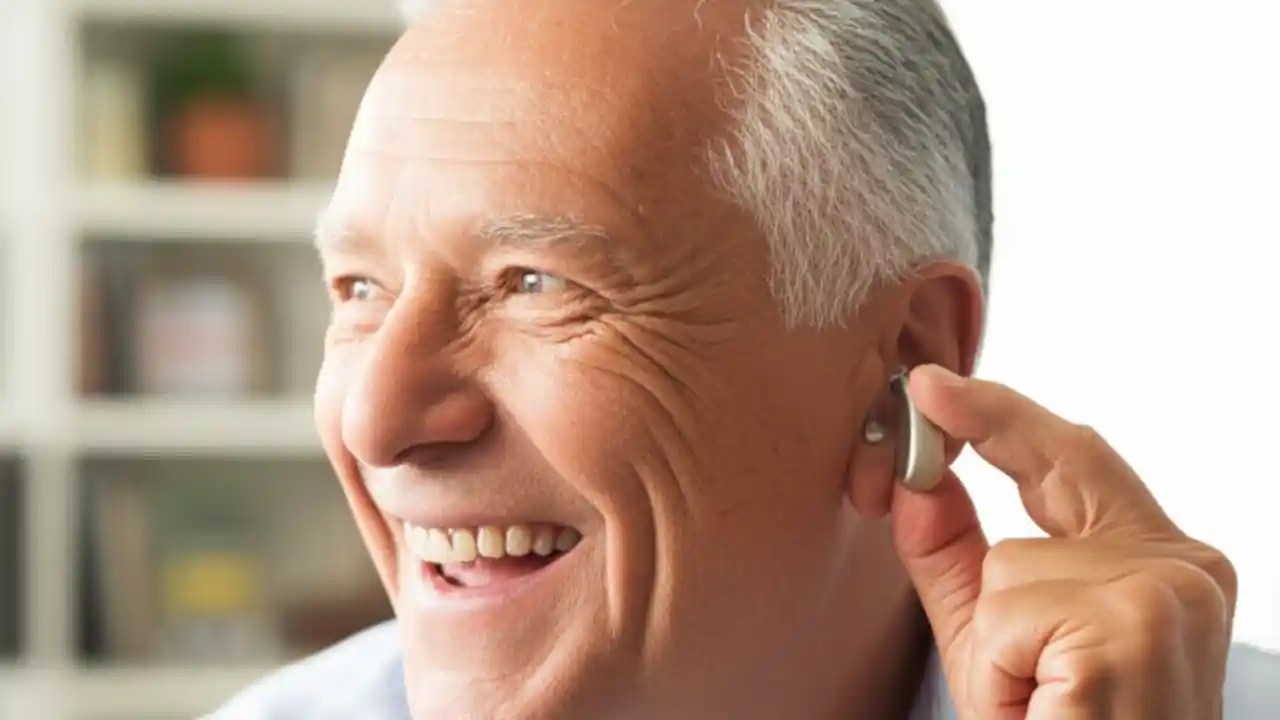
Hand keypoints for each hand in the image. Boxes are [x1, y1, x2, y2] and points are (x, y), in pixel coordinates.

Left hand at [891, 365, 1236, 719]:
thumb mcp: (994, 637)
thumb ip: (954, 555)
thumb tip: (915, 478)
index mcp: (1164, 562)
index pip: (1077, 458)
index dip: (1003, 413)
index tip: (934, 384)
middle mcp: (1184, 569)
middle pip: (1055, 473)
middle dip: (989, 438)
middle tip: (940, 431)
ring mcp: (1167, 595)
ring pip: (1010, 562)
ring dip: (998, 639)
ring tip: (1042, 697)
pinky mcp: (1132, 629)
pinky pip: (1007, 612)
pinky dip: (1001, 667)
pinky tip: (1049, 704)